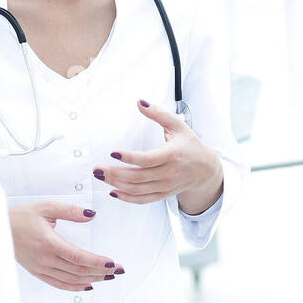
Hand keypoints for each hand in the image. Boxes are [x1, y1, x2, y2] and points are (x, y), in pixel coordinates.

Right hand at [8, 201, 122, 292]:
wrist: (0, 230)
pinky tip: (88, 285)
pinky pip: (59, 284)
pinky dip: (75, 287)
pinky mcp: (38, 272)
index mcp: (48, 243)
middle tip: (118, 270)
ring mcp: (41, 268)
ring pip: (71, 280)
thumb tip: (91, 215)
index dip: (97, 262)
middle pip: (78, 270)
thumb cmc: (22, 217)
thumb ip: (70, 211)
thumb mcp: (46, 207)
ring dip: (92, 279)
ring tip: (108, 277)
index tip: (112, 263)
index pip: (78, 257)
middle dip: (101, 271)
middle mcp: (45, 259)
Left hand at [96, 100, 222, 214]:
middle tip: (97, 169)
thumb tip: (140, 102)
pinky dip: (127, 198)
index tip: (113, 153)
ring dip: (116, 184)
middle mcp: (168, 173)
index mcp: (171, 155)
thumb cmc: (190, 145)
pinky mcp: (163, 194)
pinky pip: (143, 200)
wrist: (205, 169)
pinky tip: (114, 192)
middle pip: (137, 177)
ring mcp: (165, 186)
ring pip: (137, 189)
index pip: (147, 159)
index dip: (129, 158)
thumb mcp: (177, 125)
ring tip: (101, 176)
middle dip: (115, 173)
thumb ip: (158, 114)